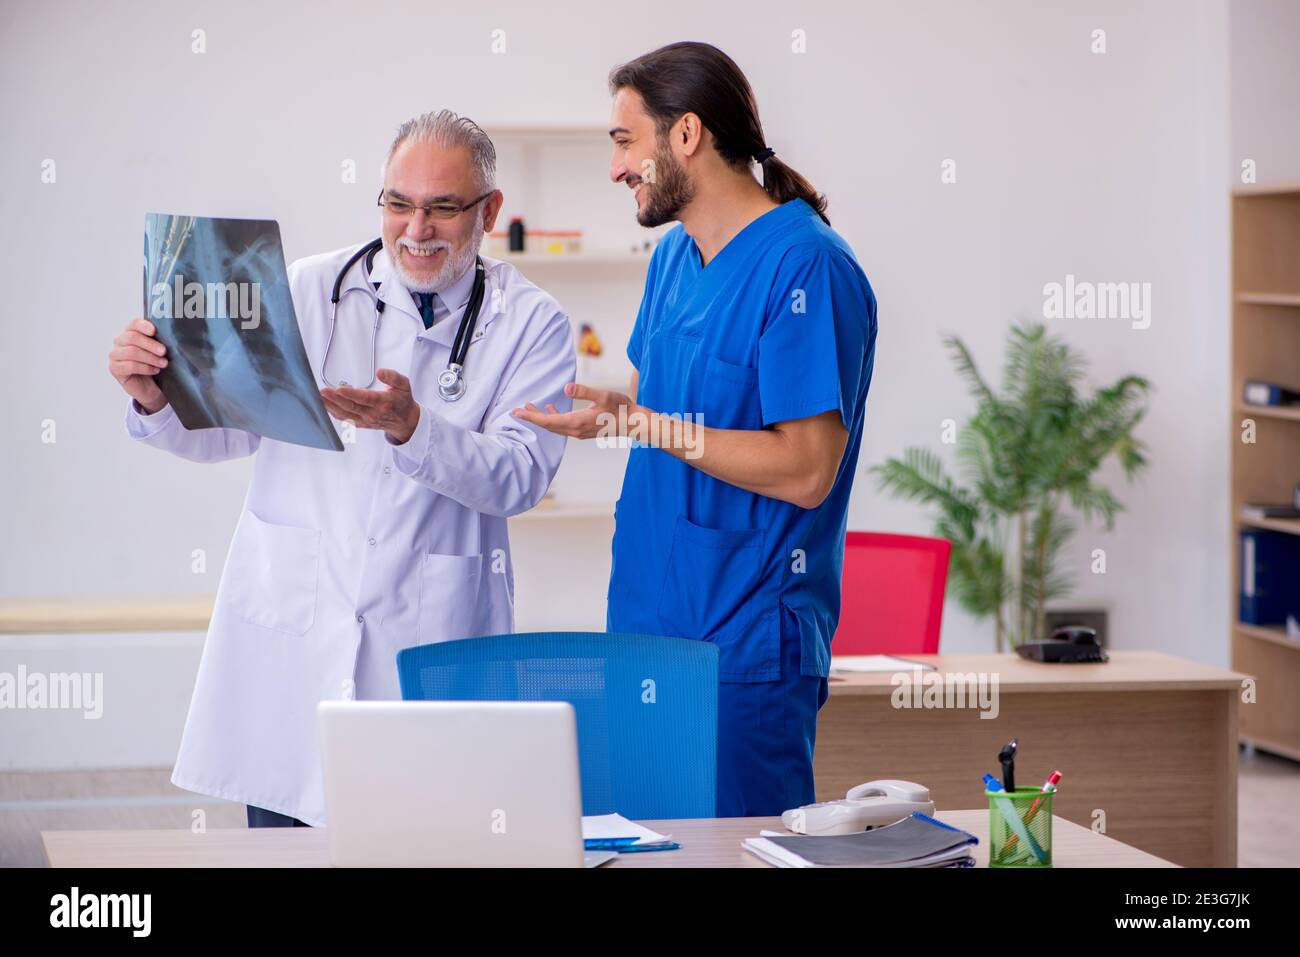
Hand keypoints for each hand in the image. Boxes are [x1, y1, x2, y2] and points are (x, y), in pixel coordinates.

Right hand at [109, 317, 167, 413]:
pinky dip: (145, 368)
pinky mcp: (114, 368)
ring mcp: (115, 355)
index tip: (154, 331)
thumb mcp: (160, 351)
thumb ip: (161, 339)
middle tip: (164, 352)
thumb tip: (171, 332)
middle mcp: (120, 341)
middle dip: (150, 345)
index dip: (143, 326)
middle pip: (132, 337)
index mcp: (131, 332)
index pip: (134, 324)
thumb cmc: (156, 365)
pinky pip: (129, 366)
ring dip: (150, 358)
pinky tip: (155, 370)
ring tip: (163, 363)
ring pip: (131, 352)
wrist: (153, 387)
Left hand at [319, 368, 420, 443]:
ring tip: (319, 397)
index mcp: (384, 402)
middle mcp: (373, 413)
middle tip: (323, 391)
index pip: (365, 398)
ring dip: (331, 406)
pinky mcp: (360, 423)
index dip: (351, 394)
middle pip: (351, 407)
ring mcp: (366, 420)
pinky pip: (345, 419)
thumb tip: (380, 372)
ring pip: (345, 414)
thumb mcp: (404, 384)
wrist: (404, 421)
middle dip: (335, 399)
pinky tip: (325, 405)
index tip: (339, 389)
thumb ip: (393, 376)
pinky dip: (333, 413)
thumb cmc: (402, 400)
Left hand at [512, 382, 644, 439]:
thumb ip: (584, 391)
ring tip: (529, 407)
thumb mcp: (603, 395)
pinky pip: (563, 425)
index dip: (531, 416)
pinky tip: (551, 408)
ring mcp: (579, 432)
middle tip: (516, 410)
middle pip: (548, 425)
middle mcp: (575, 430)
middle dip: (532, 417)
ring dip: (541, 417)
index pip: (547, 421)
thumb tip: (566, 388)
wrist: (634, 423)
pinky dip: (554, 417)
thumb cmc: (621, 408)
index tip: (517, 412)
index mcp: (577, 422)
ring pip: (555, 426)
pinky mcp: (584, 429)